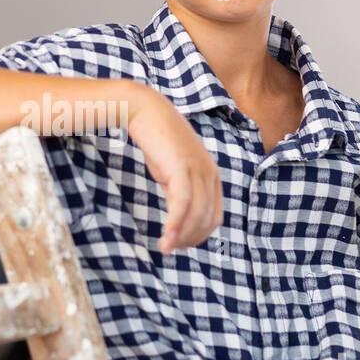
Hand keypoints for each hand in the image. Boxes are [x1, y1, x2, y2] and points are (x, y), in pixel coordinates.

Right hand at [126, 87, 222, 253]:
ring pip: (196, 215)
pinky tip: (165, 237)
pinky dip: (175, 224)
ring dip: (181, 236)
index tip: (179, 244)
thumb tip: (179, 217)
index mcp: (212, 175)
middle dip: (188, 239)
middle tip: (169, 249)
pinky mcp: (181, 167)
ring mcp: (198, 170)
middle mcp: (210, 173)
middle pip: (206, 219)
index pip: (214, 217)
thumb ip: (180, 191)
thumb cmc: (157, 141)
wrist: (145, 111)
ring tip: (164, 248)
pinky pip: (182, 203)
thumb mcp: (173, 170)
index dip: (198, 236)